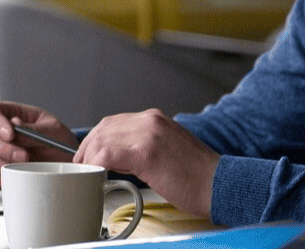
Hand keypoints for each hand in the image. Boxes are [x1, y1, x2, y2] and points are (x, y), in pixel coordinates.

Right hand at [0, 101, 77, 187]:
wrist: (65, 162)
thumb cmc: (58, 140)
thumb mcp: (52, 130)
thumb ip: (33, 129)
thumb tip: (15, 125)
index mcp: (9, 114)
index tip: (10, 134)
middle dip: (1, 147)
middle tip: (24, 156)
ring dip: (8, 164)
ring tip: (30, 166)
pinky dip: (9, 178)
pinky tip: (24, 175)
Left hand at [74, 109, 218, 217]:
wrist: (221, 185)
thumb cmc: (198, 175)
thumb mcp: (169, 149)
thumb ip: (143, 146)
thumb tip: (117, 157)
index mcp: (155, 119)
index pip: (113, 122)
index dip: (96, 138)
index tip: (89, 153)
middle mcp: (150, 121)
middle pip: (104, 127)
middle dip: (88, 147)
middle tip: (82, 164)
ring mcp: (148, 134)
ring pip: (102, 140)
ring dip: (90, 158)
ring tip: (90, 172)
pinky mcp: (146, 152)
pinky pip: (108, 155)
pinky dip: (97, 165)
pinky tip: (98, 174)